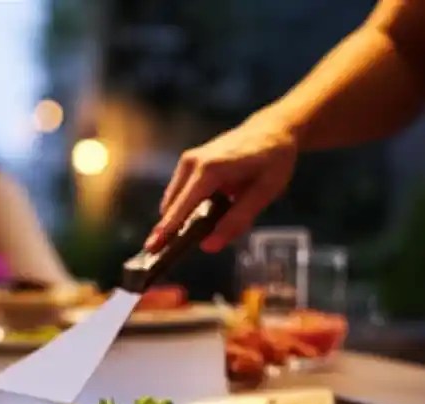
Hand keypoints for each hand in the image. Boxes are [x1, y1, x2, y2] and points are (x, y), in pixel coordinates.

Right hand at [146, 112, 298, 252]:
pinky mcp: (188, 162)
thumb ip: (236, 220)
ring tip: (204, 229)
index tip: (151, 249)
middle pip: (172, 206)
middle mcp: (192, 162)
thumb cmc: (273, 160)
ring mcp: (188, 160)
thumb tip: (208, 246)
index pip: (182, 207)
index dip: (168, 231)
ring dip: (182, 219)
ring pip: (174, 201)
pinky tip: (208, 212)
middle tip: (170, 253)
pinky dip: (187, 208)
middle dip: (171, 231)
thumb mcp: (264, 193)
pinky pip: (180, 193)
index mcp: (210, 169)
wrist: (272, 129)